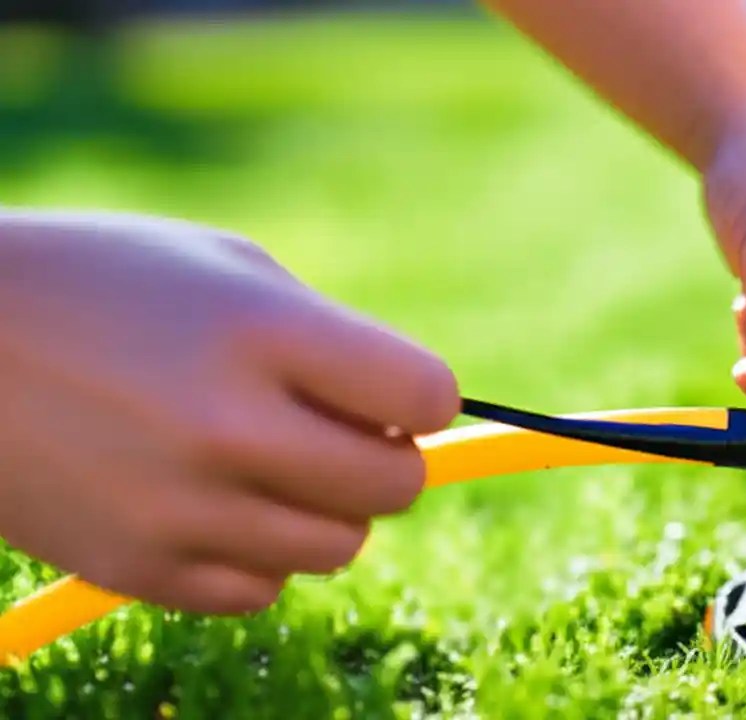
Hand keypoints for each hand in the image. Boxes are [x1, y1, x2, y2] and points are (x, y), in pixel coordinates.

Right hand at [0, 211, 459, 613]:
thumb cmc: (102, 284)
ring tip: (265, 461)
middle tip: (334, 431)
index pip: (426, 395)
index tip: (393, 394)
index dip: (424, 397)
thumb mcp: (226, 268)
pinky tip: (213, 502)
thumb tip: (420, 416)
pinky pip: (262, 591)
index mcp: (261, 332)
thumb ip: (332, 339)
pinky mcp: (138, 569)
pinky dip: (258, 555)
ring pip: (338, 546)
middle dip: (385, 457)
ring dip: (325, 507)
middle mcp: (229, 427)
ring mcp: (181, 508)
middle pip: (394, 485)